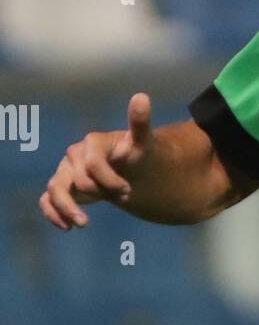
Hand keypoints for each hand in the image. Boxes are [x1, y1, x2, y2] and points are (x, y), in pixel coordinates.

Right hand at [39, 91, 153, 228]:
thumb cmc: (138, 155)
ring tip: (84, 224)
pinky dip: (53, 213)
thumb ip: (140, 122)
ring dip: (68, 208)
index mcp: (91, 143)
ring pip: (56, 190)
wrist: (132, 169)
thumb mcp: (144, 141)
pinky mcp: (63, 188)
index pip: (93, 165)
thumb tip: (142, 96)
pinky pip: (48, 200)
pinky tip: (67, 227)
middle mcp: (74, 155)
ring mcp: (66, 172)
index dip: (110, 181)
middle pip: (77, 180)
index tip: (128, 191)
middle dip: (101, 193)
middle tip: (125, 196)